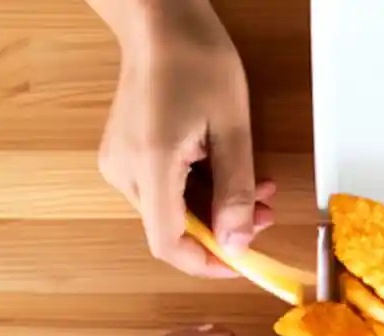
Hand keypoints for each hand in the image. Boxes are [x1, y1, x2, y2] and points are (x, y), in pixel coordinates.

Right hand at [95, 0, 275, 276]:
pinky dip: (198, 191)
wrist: (160, 22)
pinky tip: (226, 172)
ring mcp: (118, 163)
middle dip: (224, 228)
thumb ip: (236, 190)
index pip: (168, 244)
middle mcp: (124, 171)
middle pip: (173, 228)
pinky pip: (163, 190)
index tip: (242, 264)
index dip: (206, 263)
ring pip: (171, 211)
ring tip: (257, 188)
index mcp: (150, 165)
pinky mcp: (123, 155)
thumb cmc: (198, 61)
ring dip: (216, 208)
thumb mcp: (232, 128)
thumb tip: (239, 242)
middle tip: (265, 210)